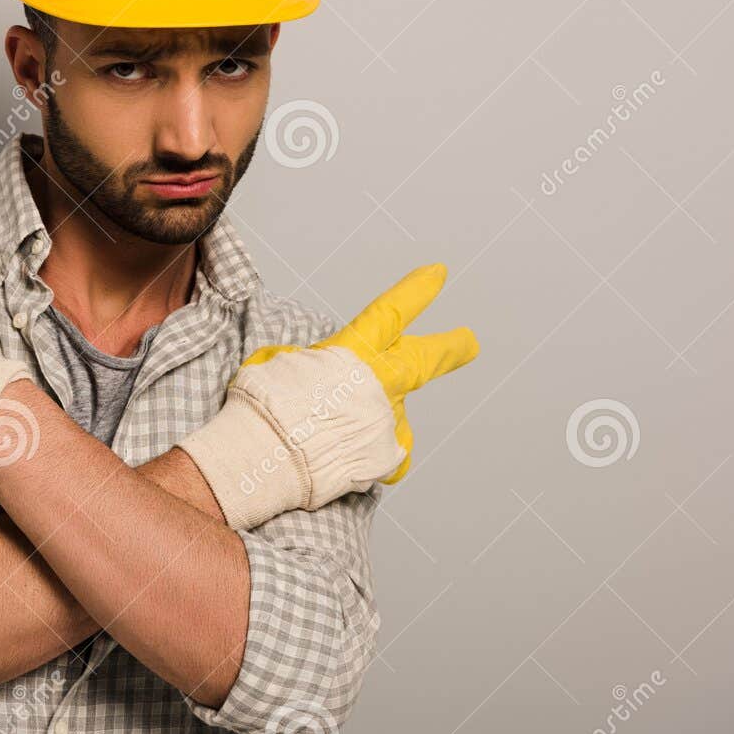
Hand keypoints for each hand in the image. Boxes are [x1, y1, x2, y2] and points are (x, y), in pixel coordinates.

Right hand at [177, 264, 478, 528]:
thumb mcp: (280, 364)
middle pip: (425, 360)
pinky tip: (344, 456)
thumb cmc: (264, 406)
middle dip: (450, 348)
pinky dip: (369, 454)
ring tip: (336, 432)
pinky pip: (385, 453)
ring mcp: (387, 421)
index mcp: (353, 352)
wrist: (264, 458)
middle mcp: (380, 383)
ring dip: (374, 419)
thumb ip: (312, 364)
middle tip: (469, 341)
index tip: (437, 275)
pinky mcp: (386, 457)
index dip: (417, 291)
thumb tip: (319, 371)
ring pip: (393, 416)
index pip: (392, 312)